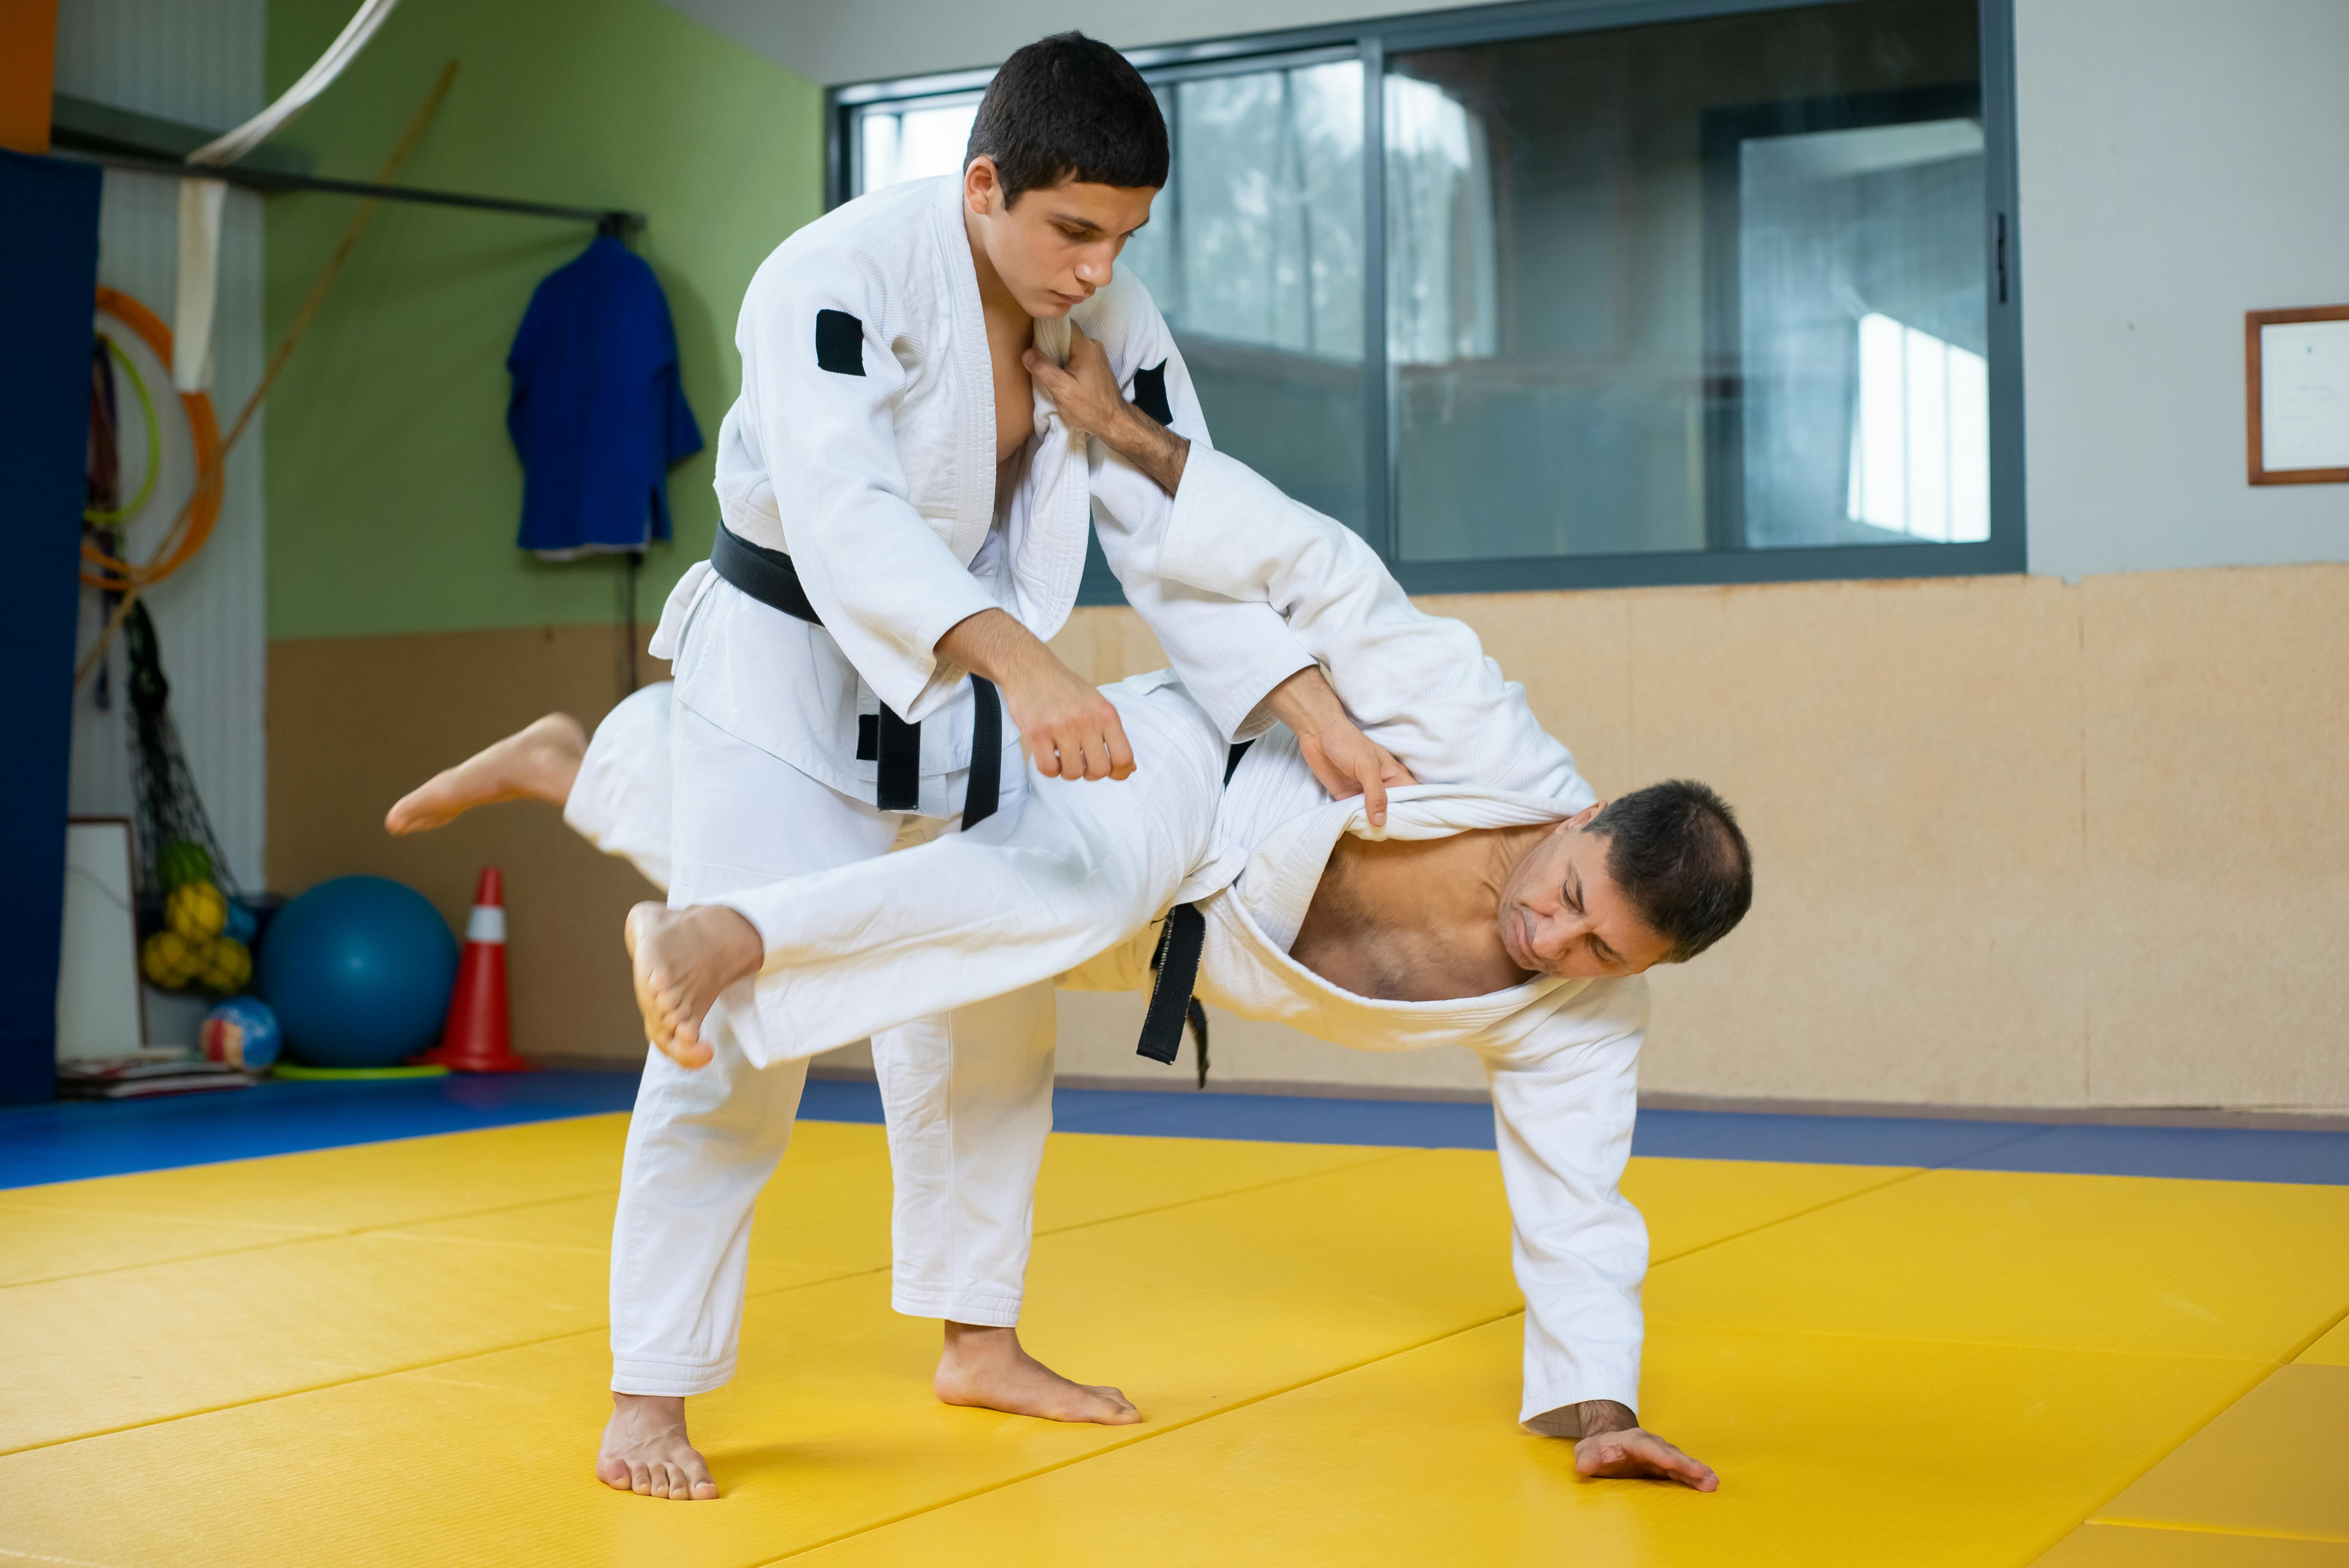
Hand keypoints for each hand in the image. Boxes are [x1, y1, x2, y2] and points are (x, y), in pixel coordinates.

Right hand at [1000, 656, 1135, 781]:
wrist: (1029, 668)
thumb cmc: (1064, 688)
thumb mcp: (1096, 704)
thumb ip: (1111, 734)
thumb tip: (1130, 768)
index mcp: (1106, 714)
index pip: (1124, 757)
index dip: (1120, 773)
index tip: (1111, 773)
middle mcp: (1087, 720)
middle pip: (1099, 770)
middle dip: (1090, 773)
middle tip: (1081, 762)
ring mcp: (1061, 727)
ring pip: (1073, 773)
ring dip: (1067, 771)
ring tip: (1062, 756)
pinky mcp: (1037, 733)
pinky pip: (1049, 769)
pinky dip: (1049, 769)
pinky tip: (1048, 755)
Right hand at [1024, 324, 1188, 496]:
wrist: (1113, 422)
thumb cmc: (1089, 407)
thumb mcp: (1062, 390)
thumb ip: (1044, 369)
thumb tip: (1027, 353)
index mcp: (1086, 347)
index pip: (1063, 325)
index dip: (1046, 330)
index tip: (1034, 342)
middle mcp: (1093, 346)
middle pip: (1066, 335)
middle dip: (1049, 344)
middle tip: (1037, 358)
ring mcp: (1096, 355)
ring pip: (1070, 346)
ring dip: (1057, 355)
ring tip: (1046, 368)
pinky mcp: (1096, 365)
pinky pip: (1076, 355)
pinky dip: (1065, 362)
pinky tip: (1059, 375)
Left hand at [1264, 667, 1414, 827]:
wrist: (1318, 735)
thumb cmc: (1348, 743)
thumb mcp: (1367, 767)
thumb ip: (1376, 794)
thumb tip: (1381, 821)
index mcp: (1393, 775)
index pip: (1412, 795)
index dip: (1417, 809)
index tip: (1420, 826)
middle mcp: (1382, 786)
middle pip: (1393, 810)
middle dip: (1393, 823)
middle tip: (1394, 838)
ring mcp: (1364, 793)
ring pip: (1374, 815)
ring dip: (1374, 826)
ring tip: (1377, 840)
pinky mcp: (1346, 798)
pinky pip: (1355, 815)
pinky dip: (1357, 823)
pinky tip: (1359, 833)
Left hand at [1571, 1402, 1717, 1491]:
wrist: (1609, 1445)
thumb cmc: (1598, 1450)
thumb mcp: (1587, 1451)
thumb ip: (1587, 1457)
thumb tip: (1584, 1466)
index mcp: (1632, 1440)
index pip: (1647, 1447)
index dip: (1659, 1454)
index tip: (1671, 1463)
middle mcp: (1651, 1445)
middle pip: (1670, 1453)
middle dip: (1686, 1464)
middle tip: (1704, 1474)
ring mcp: (1661, 1456)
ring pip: (1681, 1462)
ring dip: (1696, 1472)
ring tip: (1712, 1482)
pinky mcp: (1667, 1468)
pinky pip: (1683, 1473)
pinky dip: (1695, 1478)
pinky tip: (1709, 1485)